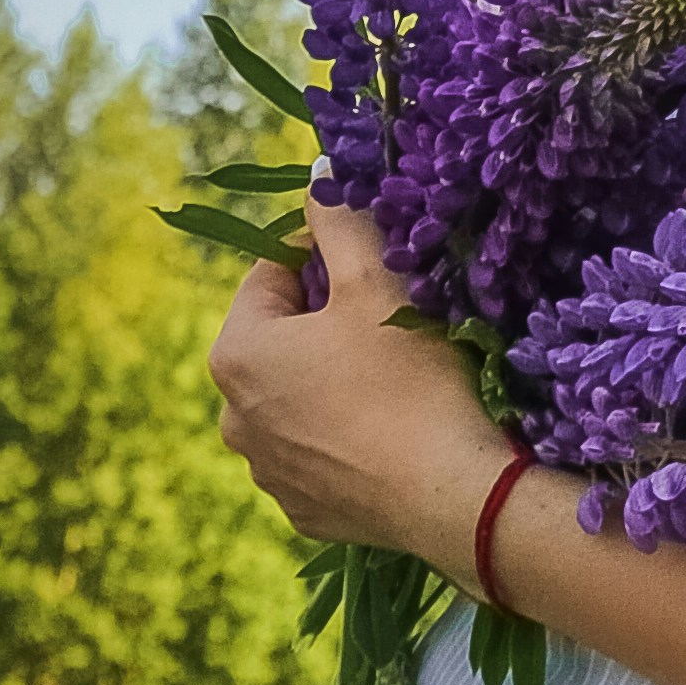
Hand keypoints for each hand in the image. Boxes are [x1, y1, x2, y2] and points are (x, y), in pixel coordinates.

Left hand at [209, 200, 512, 584]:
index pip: (270, 273)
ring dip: (332, 376)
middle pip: (280, 338)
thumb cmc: (408, 380)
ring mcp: (266, 470)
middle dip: (326, 319)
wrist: (452, 495)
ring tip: (395, 374)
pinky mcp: (302, 509)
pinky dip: (344, 433)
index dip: (323, 255)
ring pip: (297, 396)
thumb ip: (340, 219)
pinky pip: (318, 450)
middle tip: (391, 316)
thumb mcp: (375, 283)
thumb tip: (319, 175)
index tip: (375, 261)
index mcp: (236, 354)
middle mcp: (233, 416)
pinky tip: (391, 428)